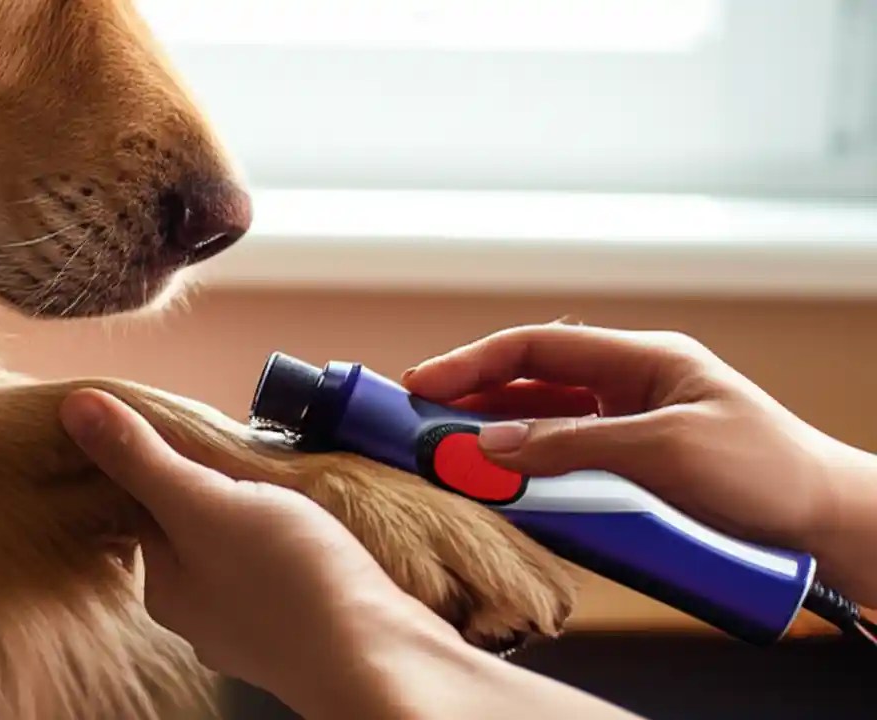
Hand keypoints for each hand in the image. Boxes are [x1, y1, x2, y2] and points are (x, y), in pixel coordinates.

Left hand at [60, 388, 642, 719]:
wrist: (381, 660)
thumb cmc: (288, 582)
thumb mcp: (206, 502)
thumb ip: (143, 457)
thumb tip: (73, 407)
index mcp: (164, 584)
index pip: (140, 505)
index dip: (159, 456)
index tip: (190, 424)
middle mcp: (200, 610)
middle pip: (192, 527)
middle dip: (215, 484)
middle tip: (248, 450)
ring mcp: (252, 624)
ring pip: (239, 549)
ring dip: (258, 513)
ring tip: (288, 485)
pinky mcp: (302, 626)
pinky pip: (283, 570)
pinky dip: (294, 543)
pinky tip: (317, 530)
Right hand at [403, 323, 876, 603]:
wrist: (827, 525)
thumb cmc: (765, 471)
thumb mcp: (663, 450)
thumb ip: (573, 444)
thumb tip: (489, 446)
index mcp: (642, 359)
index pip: (536, 348)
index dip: (473, 362)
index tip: (421, 384)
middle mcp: (630, 386)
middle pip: (531, 384)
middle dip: (473, 401)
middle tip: (419, 425)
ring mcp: (631, 428)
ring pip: (544, 426)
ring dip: (497, 440)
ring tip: (447, 459)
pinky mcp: (634, 471)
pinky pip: (567, 464)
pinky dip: (530, 473)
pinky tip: (503, 488)